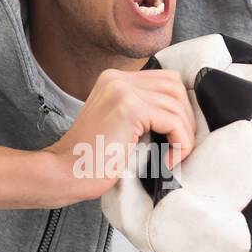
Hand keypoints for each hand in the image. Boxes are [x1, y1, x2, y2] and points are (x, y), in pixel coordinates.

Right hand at [42, 66, 195, 203]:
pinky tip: (166, 161)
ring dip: (184, 135)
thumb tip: (182, 116)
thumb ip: (142, 112)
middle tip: (178, 147)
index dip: (179, 108)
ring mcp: (122, 91)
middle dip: (185, 119)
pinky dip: (180, 144)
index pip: (165, 81)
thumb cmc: (92, 158)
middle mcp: (118, 79)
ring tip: (172, 156)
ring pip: (178, 105)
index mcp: (114, 79)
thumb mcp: (119, 125)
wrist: (65, 173)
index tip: (176, 136)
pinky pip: (174, 122)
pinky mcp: (129, 109)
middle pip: (175, 87)